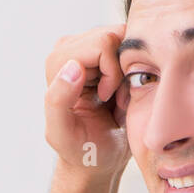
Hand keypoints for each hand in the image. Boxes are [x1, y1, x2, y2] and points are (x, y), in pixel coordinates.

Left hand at [44, 24, 130, 177]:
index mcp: (58, 62)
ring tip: (119, 97)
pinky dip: (135, 70)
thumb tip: (73, 67)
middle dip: (121, 70)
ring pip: (128, 40)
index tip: (106, 97)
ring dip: (129, 71)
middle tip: (115, 98)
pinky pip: (135, 48)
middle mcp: (72, 48)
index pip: (101, 43)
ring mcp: (91, 48)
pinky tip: (125, 92)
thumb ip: (58, 101)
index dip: (112, 71)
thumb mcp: (63, 134)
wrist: (99, 157)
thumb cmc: (82, 150)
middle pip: (116, 35)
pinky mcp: (110, 54)